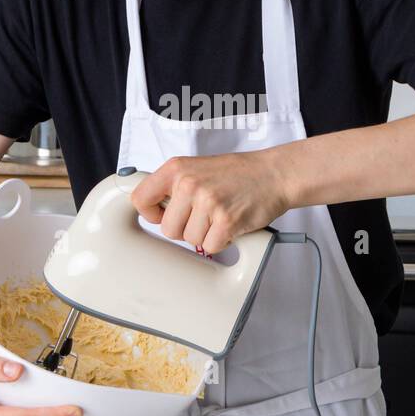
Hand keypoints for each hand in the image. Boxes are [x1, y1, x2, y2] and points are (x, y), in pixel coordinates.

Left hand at [131, 151, 290, 254]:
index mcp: (176, 168)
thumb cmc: (238, 173)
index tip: (164, 214)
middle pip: (167, 229)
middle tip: (203, 216)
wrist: (274, 174)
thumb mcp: (197, 168)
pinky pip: (210, 247)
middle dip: (185, 229)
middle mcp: (189, 184)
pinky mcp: (225, 221)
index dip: (151, 214)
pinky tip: (230, 224)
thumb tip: (153, 209)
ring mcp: (207, 202)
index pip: (140, 199)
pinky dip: (221, 241)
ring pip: (190, 240)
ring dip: (206, 235)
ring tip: (220, 216)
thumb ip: (174, 186)